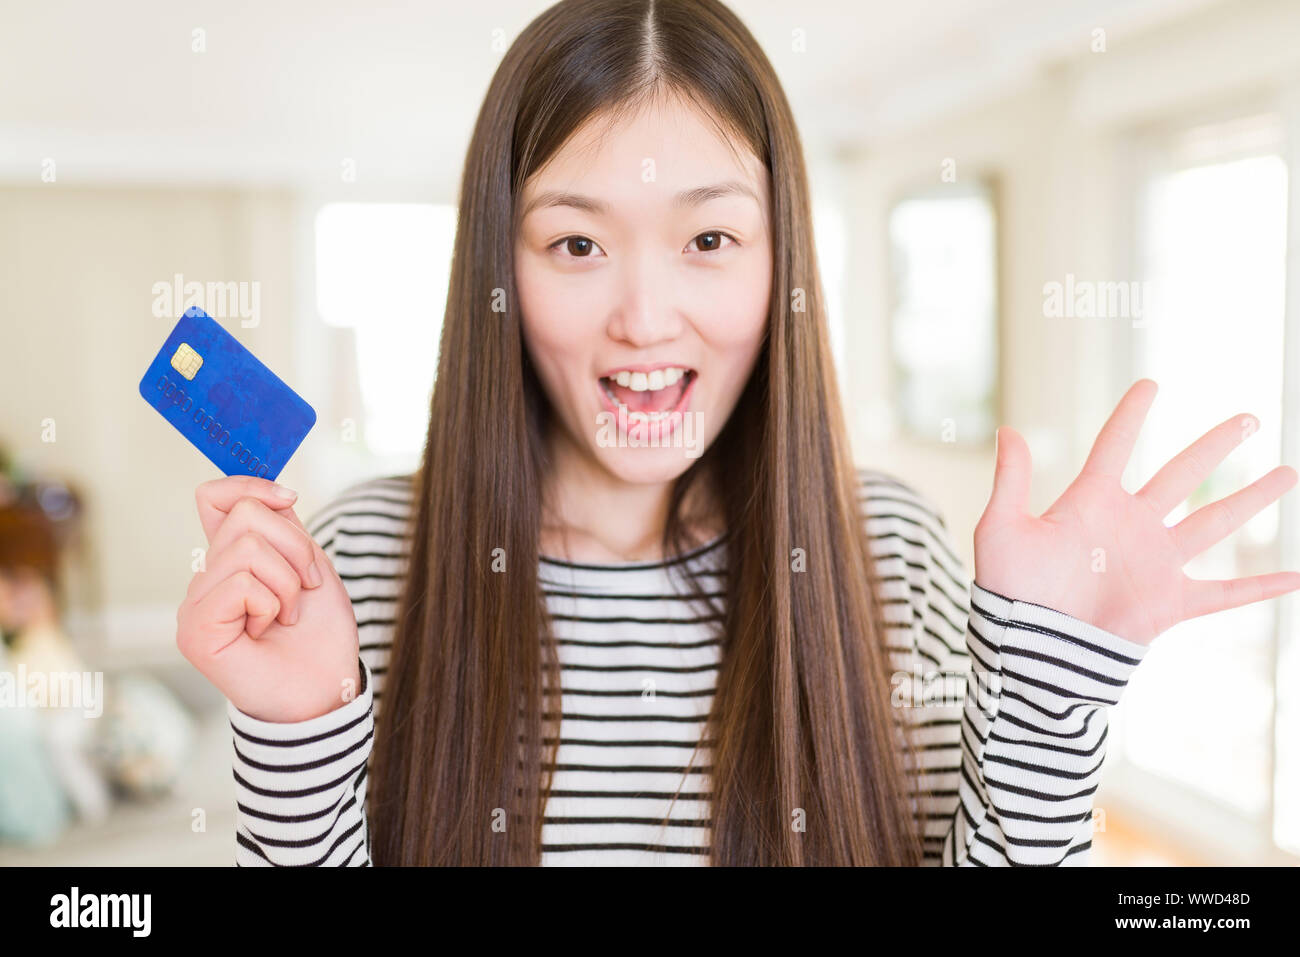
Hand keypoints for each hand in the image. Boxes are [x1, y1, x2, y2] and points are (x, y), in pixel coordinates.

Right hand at [176, 476, 360, 721]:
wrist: (326, 688)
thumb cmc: (320, 633)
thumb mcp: (310, 565)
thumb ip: (284, 527)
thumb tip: (269, 493)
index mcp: (230, 561)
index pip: (215, 497)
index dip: (251, 485)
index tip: (290, 499)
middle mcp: (205, 580)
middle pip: (245, 514)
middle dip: (295, 547)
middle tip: (304, 590)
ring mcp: (195, 604)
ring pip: (246, 547)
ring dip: (287, 582)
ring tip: (285, 615)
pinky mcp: (194, 630)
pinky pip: (240, 583)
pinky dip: (271, 603)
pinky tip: (267, 630)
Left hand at [974, 379, 1299, 644]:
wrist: (1030, 647)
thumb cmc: (1010, 589)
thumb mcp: (1001, 528)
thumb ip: (1011, 480)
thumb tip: (1007, 429)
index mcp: (1090, 502)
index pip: (1114, 447)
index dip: (1131, 416)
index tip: (1151, 384)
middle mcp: (1131, 525)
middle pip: (1182, 474)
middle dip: (1215, 446)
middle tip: (1248, 418)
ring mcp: (1155, 562)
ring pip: (1214, 521)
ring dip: (1252, 499)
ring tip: (1287, 473)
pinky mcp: (1170, 602)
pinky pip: (1225, 593)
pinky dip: (1261, 587)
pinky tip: (1296, 578)